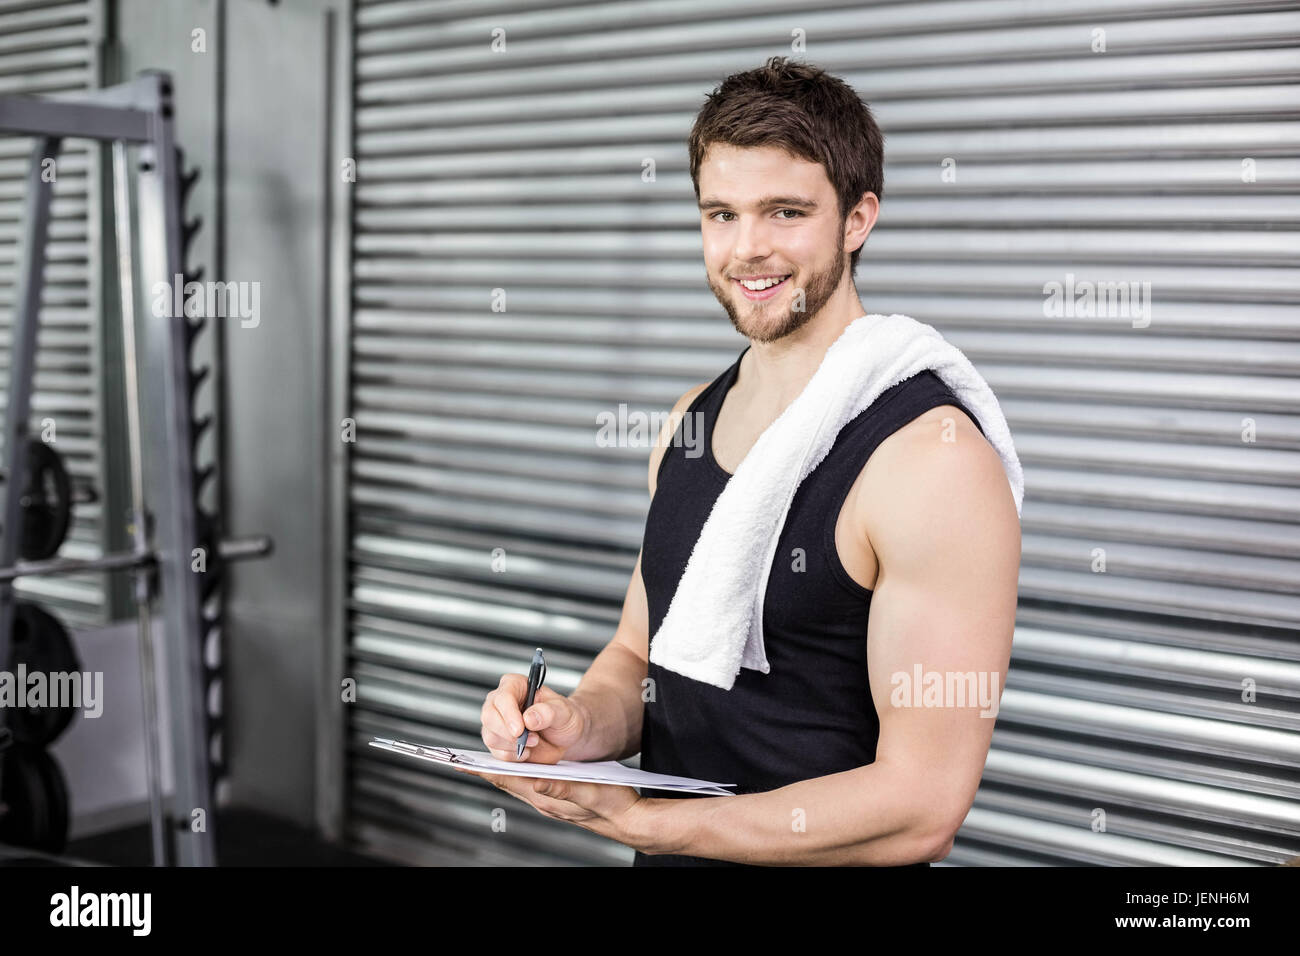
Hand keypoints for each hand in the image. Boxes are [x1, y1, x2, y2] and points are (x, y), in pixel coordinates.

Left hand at [463, 770, 659, 851]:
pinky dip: (520, 774)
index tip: (462, 763)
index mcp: (547, 797)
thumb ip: (561, 787)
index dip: (485, 771)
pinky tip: (520, 768)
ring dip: (501, 771)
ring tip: (484, 762)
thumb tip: (536, 781)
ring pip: (518, 784)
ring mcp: (551, 800)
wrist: (630, 819)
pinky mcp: (560, 798)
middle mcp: (544, 800)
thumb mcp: (588, 791)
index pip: (508, 781)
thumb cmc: (612, 804)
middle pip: (508, 782)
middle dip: (486, 770)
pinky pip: (532, 784)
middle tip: (465, 760)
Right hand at [479, 673, 587, 763]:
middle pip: (489, 717)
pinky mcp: (498, 742)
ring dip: (512, 746)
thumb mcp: (564, 711)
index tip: (520, 729)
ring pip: (490, 736)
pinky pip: (496, 752)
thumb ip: (549, 712)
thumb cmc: (564, 717)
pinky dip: (511, 756)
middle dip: (509, 733)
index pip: (503, 696)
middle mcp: (501, 703)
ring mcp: (497, 723)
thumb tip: (529, 717)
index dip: (509, 713)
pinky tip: (527, 751)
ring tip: (534, 743)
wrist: (566, 736)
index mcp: (515, 685)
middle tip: (532, 739)